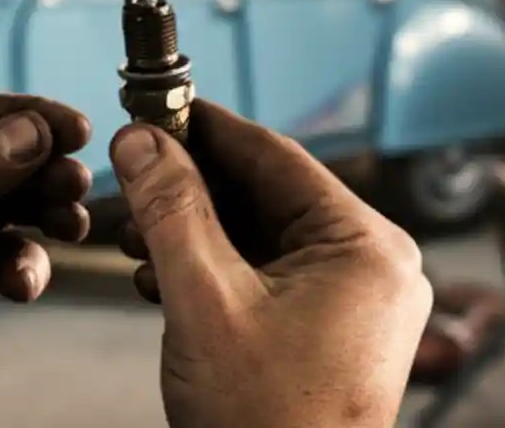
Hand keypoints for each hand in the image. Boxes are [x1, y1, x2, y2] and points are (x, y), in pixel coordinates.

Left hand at [0, 91, 92, 425]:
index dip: (22, 116)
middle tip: (74, 181)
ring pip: (4, 211)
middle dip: (38, 170)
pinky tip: (22, 283)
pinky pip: (0, 261)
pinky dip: (21, 267)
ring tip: (67, 225)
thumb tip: (29, 130)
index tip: (75, 127)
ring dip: (38, 216)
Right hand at [111, 100, 431, 427]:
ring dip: (195, 231)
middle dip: (191, 190)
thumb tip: (140, 141)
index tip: (152, 108)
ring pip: (261, 233)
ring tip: (136, 239)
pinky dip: (215, 267)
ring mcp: (356, 299)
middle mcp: (374, 265)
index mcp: (366, 246)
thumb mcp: (204, 301)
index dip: (205, 127)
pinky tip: (163, 278)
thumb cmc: (264, 424)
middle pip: (267, 194)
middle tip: (131, 178)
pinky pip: (268, 271)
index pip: (275, 156)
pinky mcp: (332, 327)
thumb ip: (171, 210)